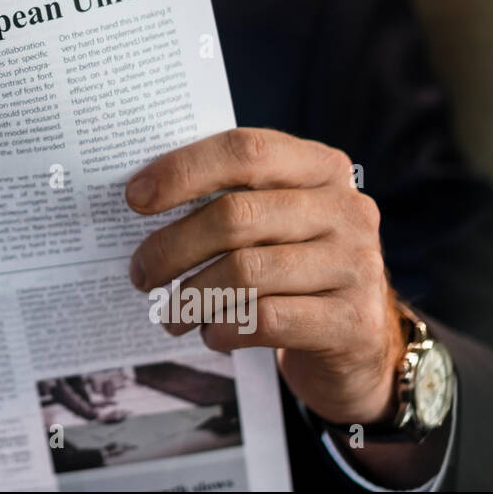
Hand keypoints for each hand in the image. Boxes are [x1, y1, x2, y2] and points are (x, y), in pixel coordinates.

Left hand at [126, 128, 404, 425]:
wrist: (358, 342)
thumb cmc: (292, 267)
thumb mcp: (273, 220)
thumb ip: (227, 198)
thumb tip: (140, 197)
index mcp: (321, 167)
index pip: (245, 151)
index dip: (183, 171)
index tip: (134, 198)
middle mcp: (347, 209)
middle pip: (236, 216)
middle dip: (172, 246)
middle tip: (141, 273)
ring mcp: (357, 265)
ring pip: (245, 272)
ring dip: (191, 297)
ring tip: (170, 314)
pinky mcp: (352, 321)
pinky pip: (266, 320)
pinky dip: (224, 329)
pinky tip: (212, 333)